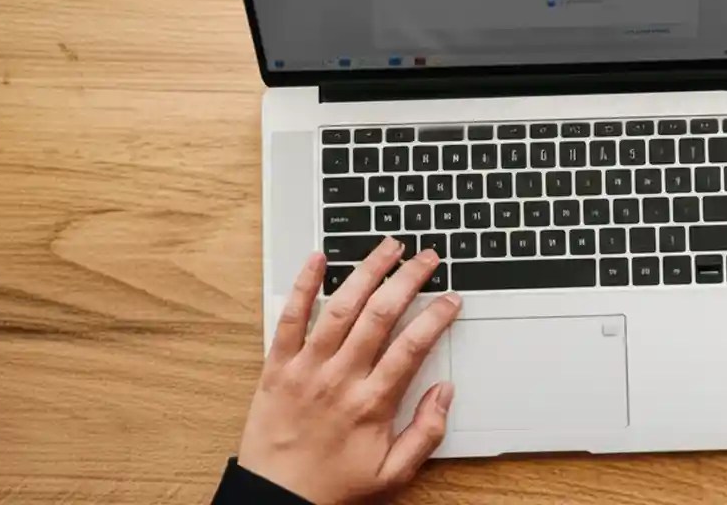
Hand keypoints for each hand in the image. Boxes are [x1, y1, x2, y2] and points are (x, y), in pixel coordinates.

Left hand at [238, 239, 461, 503]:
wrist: (275, 499)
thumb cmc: (334, 486)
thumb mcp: (394, 473)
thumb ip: (427, 432)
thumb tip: (445, 393)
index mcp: (372, 403)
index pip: (412, 346)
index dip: (436, 317)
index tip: (451, 299)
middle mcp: (340, 378)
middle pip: (380, 315)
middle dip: (408, 279)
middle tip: (426, 258)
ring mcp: (307, 368)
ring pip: (341, 307)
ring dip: (367, 272)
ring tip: (387, 247)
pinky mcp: (277, 366)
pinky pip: (291, 318)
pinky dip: (304, 286)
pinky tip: (318, 259)